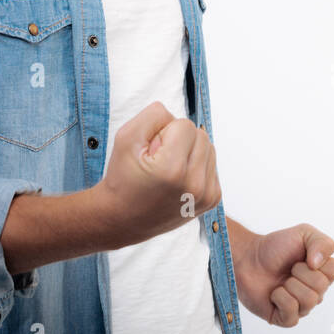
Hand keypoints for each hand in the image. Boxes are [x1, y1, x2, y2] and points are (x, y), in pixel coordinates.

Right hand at [93, 101, 220, 247]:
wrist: (122, 218)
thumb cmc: (122, 178)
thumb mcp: (126, 137)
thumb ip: (153, 115)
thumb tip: (176, 116)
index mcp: (173, 170)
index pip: (185, 125)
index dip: (164, 132)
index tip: (151, 151)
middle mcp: (194, 185)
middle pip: (200, 135)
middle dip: (179, 140)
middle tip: (158, 160)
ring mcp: (206, 195)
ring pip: (209, 148)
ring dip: (190, 152)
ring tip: (168, 169)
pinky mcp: (212, 199)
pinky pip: (211, 164)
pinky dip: (196, 165)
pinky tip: (178, 178)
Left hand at [234, 223, 333, 326]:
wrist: (248, 258)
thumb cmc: (276, 247)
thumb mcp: (304, 233)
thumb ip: (322, 243)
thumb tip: (317, 264)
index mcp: (323, 273)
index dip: (317, 260)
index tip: (303, 256)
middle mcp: (316, 292)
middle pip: (321, 285)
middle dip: (300, 271)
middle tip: (289, 268)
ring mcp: (302, 307)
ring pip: (309, 300)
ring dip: (290, 285)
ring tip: (281, 281)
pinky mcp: (286, 319)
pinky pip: (292, 312)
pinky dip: (280, 298)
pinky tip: (274, 294)